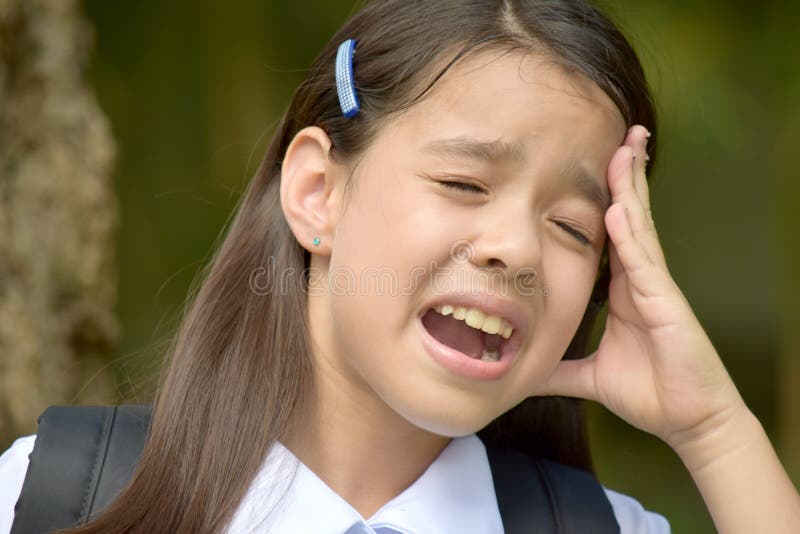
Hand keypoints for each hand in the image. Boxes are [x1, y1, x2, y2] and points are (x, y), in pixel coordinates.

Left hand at [538, 125, 745, 451]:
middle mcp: (641, 280)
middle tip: (622, 133)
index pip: (612, 233)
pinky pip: (645, 264)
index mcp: (625, 289)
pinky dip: (631, 236)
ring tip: (625, 148)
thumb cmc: (649, 394)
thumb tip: (522, 371)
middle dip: (626, 176)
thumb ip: (558, 369)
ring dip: (631, 189)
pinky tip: (619, 208)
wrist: (688, 422)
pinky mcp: (666, 305)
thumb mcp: (589, 377)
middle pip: (631, 217)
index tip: (594, 164)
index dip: (606, 198)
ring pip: (641, 228)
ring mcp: (656, 289)